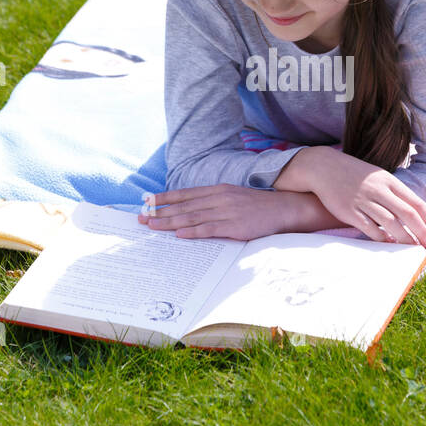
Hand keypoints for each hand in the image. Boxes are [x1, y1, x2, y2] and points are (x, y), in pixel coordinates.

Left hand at [138, 184, 299, 240]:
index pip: (185, 194)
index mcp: (218, 190)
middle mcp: (219, 198)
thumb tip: (193, 210)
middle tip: (141, 218)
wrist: (285, 209)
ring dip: (170, 222)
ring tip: (152, 226)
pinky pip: (210, 229)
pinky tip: (179, 234)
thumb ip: (214, 201)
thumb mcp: (234, 198)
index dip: (165, 199)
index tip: (147, 203)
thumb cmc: (258, 207)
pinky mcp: (235, 226)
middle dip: (160, 213)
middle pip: (184, 206)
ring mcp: (227, 211)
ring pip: (192, 217)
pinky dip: (193, 232)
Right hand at [277, 146, 425, 247]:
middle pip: (407, 213)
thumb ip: (402, 193)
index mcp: (389, 181)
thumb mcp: (381, 178)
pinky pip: (369, 227)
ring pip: (390, 222)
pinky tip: (388, 244)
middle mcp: (379, 190)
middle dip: (421, 232)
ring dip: (404, 238)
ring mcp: (363, 200)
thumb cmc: (356, 175)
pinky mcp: (349, 210)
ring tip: (413, 249)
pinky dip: (380, 237)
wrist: (324, 167)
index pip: (416, 203)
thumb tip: (425, 208)